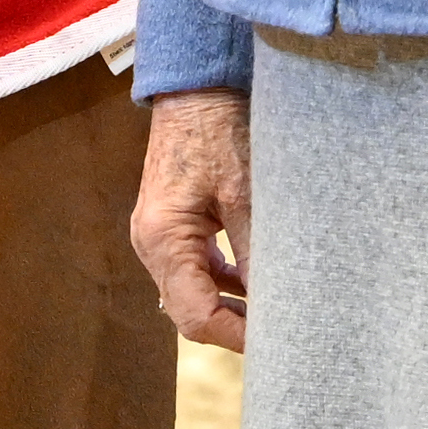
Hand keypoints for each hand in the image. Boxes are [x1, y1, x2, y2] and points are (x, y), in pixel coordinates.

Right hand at [131, 87, 252, 350]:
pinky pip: (191, 269)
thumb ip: (255, 253)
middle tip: (278, 333)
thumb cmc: (217, 131)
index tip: (275, 342)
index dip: (235, 336)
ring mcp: (155, 234)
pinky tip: (252, 282)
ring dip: (228, 306)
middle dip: (231, 327)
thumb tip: (276, 303)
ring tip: (272, 312)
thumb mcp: (245, 194)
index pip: (195, 316)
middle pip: (187, 312)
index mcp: (163, 238)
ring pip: (189, 293)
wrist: (196, 85)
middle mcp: (150, 243)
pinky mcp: (168, 224)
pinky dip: (220, 282)